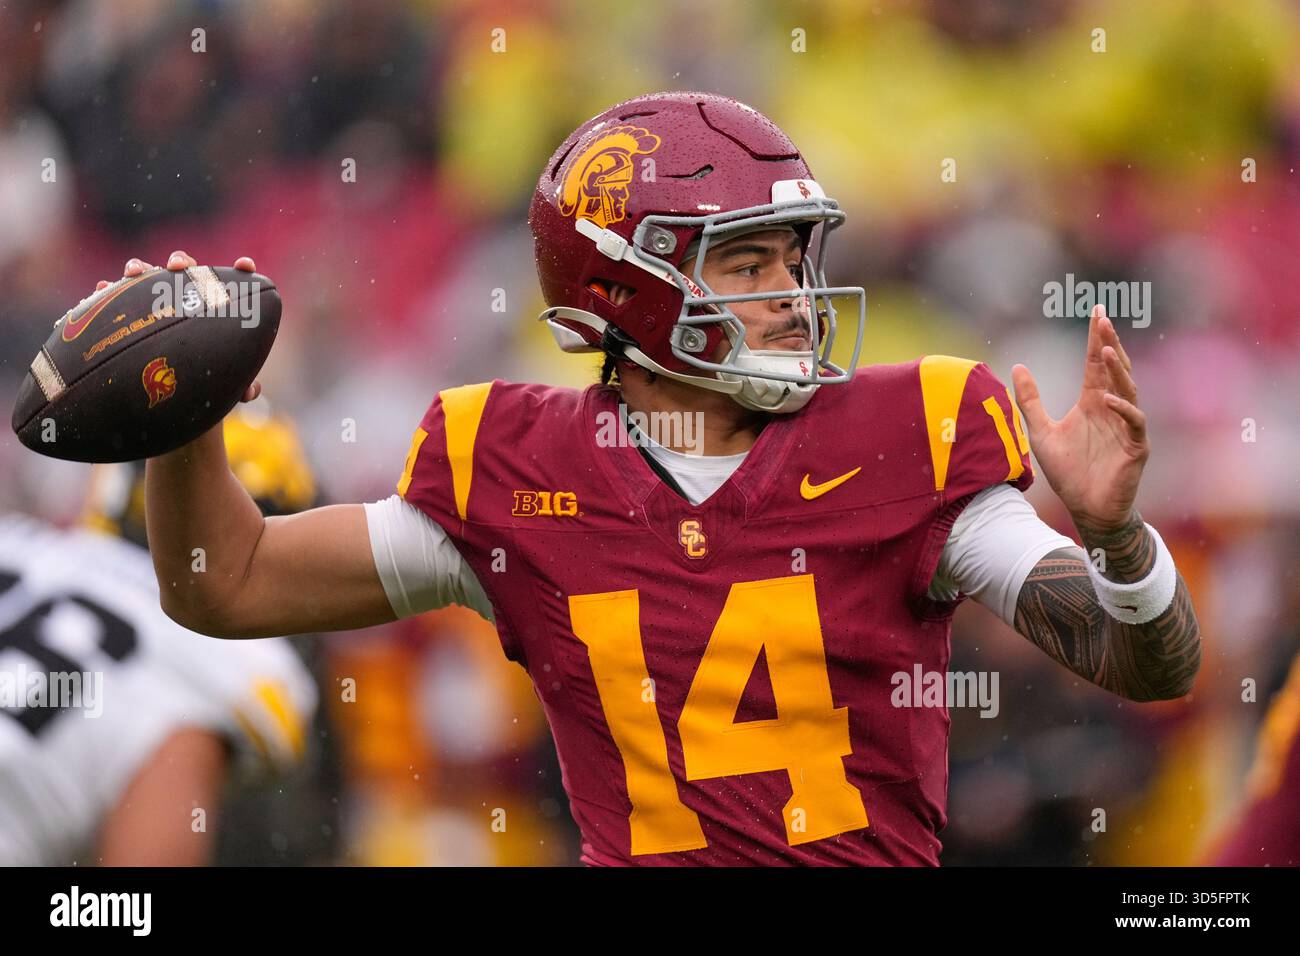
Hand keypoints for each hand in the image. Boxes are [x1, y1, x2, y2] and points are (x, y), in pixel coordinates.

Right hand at [94, 250, 261, 402]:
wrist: (170, 388)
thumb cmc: (205, 378)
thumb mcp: (223, 382)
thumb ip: (240, 385)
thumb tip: (250, 391)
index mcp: (214, 305)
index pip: (230, 281)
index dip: (241, 270)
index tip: (246, 266)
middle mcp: (183, 295)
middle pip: (183, 268)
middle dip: (181, 262)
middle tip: (178, 268)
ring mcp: (153, 298)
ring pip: (146, 275)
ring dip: (140, 268)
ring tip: (133, 272)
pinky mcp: (126, 309)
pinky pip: (114, 296)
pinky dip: (107, 290)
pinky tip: (102, 289)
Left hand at [1011, 304, 1148, 533]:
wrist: (1087, 509)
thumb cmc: (1069, 472)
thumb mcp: (1041, 432)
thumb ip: (1030, 400)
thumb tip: (1017, 366)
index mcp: (1093, 402)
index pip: (1095, 364)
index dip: (1097, 338)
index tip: (1098, 310)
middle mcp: (1112, 409)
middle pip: (1114, 369)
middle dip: (1109, 344)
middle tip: (1103, 319)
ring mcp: (1127, 427)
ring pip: (1128, 390)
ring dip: (1117, 371)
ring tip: (1104, 351)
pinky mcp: (1136, 447)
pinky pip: (1134, 423)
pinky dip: (1122, 409)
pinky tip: (1106, 398)